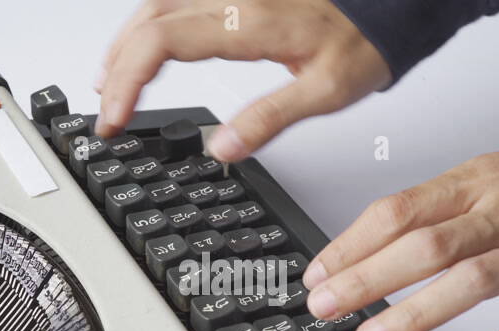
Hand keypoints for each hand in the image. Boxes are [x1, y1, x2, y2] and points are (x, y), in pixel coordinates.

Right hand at [95, 0, 390, 160]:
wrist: (393, 3)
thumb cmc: (365, 42)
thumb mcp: (326, 92)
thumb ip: (269, 119)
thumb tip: (221, 148)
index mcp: (248, 22)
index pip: (163, 44)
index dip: (127, 81)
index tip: (114, 120)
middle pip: (149, 21)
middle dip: (116, 67)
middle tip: (106, 111)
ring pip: (158, 3)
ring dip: (126, 41)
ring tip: (110, 79)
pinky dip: (151, 23)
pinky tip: (147, 42)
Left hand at [302, 105, 498, 330]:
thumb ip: (447, 208)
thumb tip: (388, 239)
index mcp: (478, 184)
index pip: (398, 211)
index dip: (351, 244)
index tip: (316, 274)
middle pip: (422, 244)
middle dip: (364, 277)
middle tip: (322, 307)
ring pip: (468, 279)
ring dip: (414, 312)